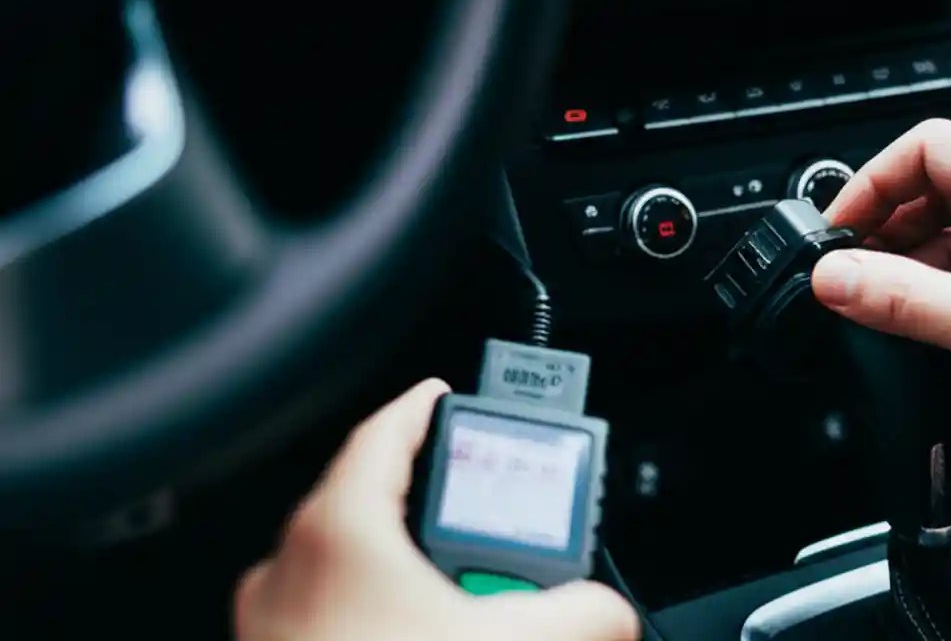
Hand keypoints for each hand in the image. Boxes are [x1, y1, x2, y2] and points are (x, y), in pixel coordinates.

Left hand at [234, 379, 638, 640]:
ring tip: (471, 609)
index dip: (423, 407)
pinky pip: (338, 620)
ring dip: (416, 578)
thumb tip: (614, 615)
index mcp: (338, 533)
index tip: (444, 396)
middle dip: (441, 515)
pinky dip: (385, 621)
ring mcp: (274, 626)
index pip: (383, 433)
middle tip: (493, 532)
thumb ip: (582, 616)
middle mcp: (291, 570)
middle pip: (377, 504)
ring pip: (357, 570)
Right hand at [811, 119, 950, 455]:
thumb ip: (901, 300)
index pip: (926, 147)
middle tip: (852, 274)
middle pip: (941, 186)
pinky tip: (935, 320)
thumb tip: (837, 278)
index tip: (839, 231)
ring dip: (919, 261)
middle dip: (889, 227)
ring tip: (887, 304)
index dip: (870, 185)